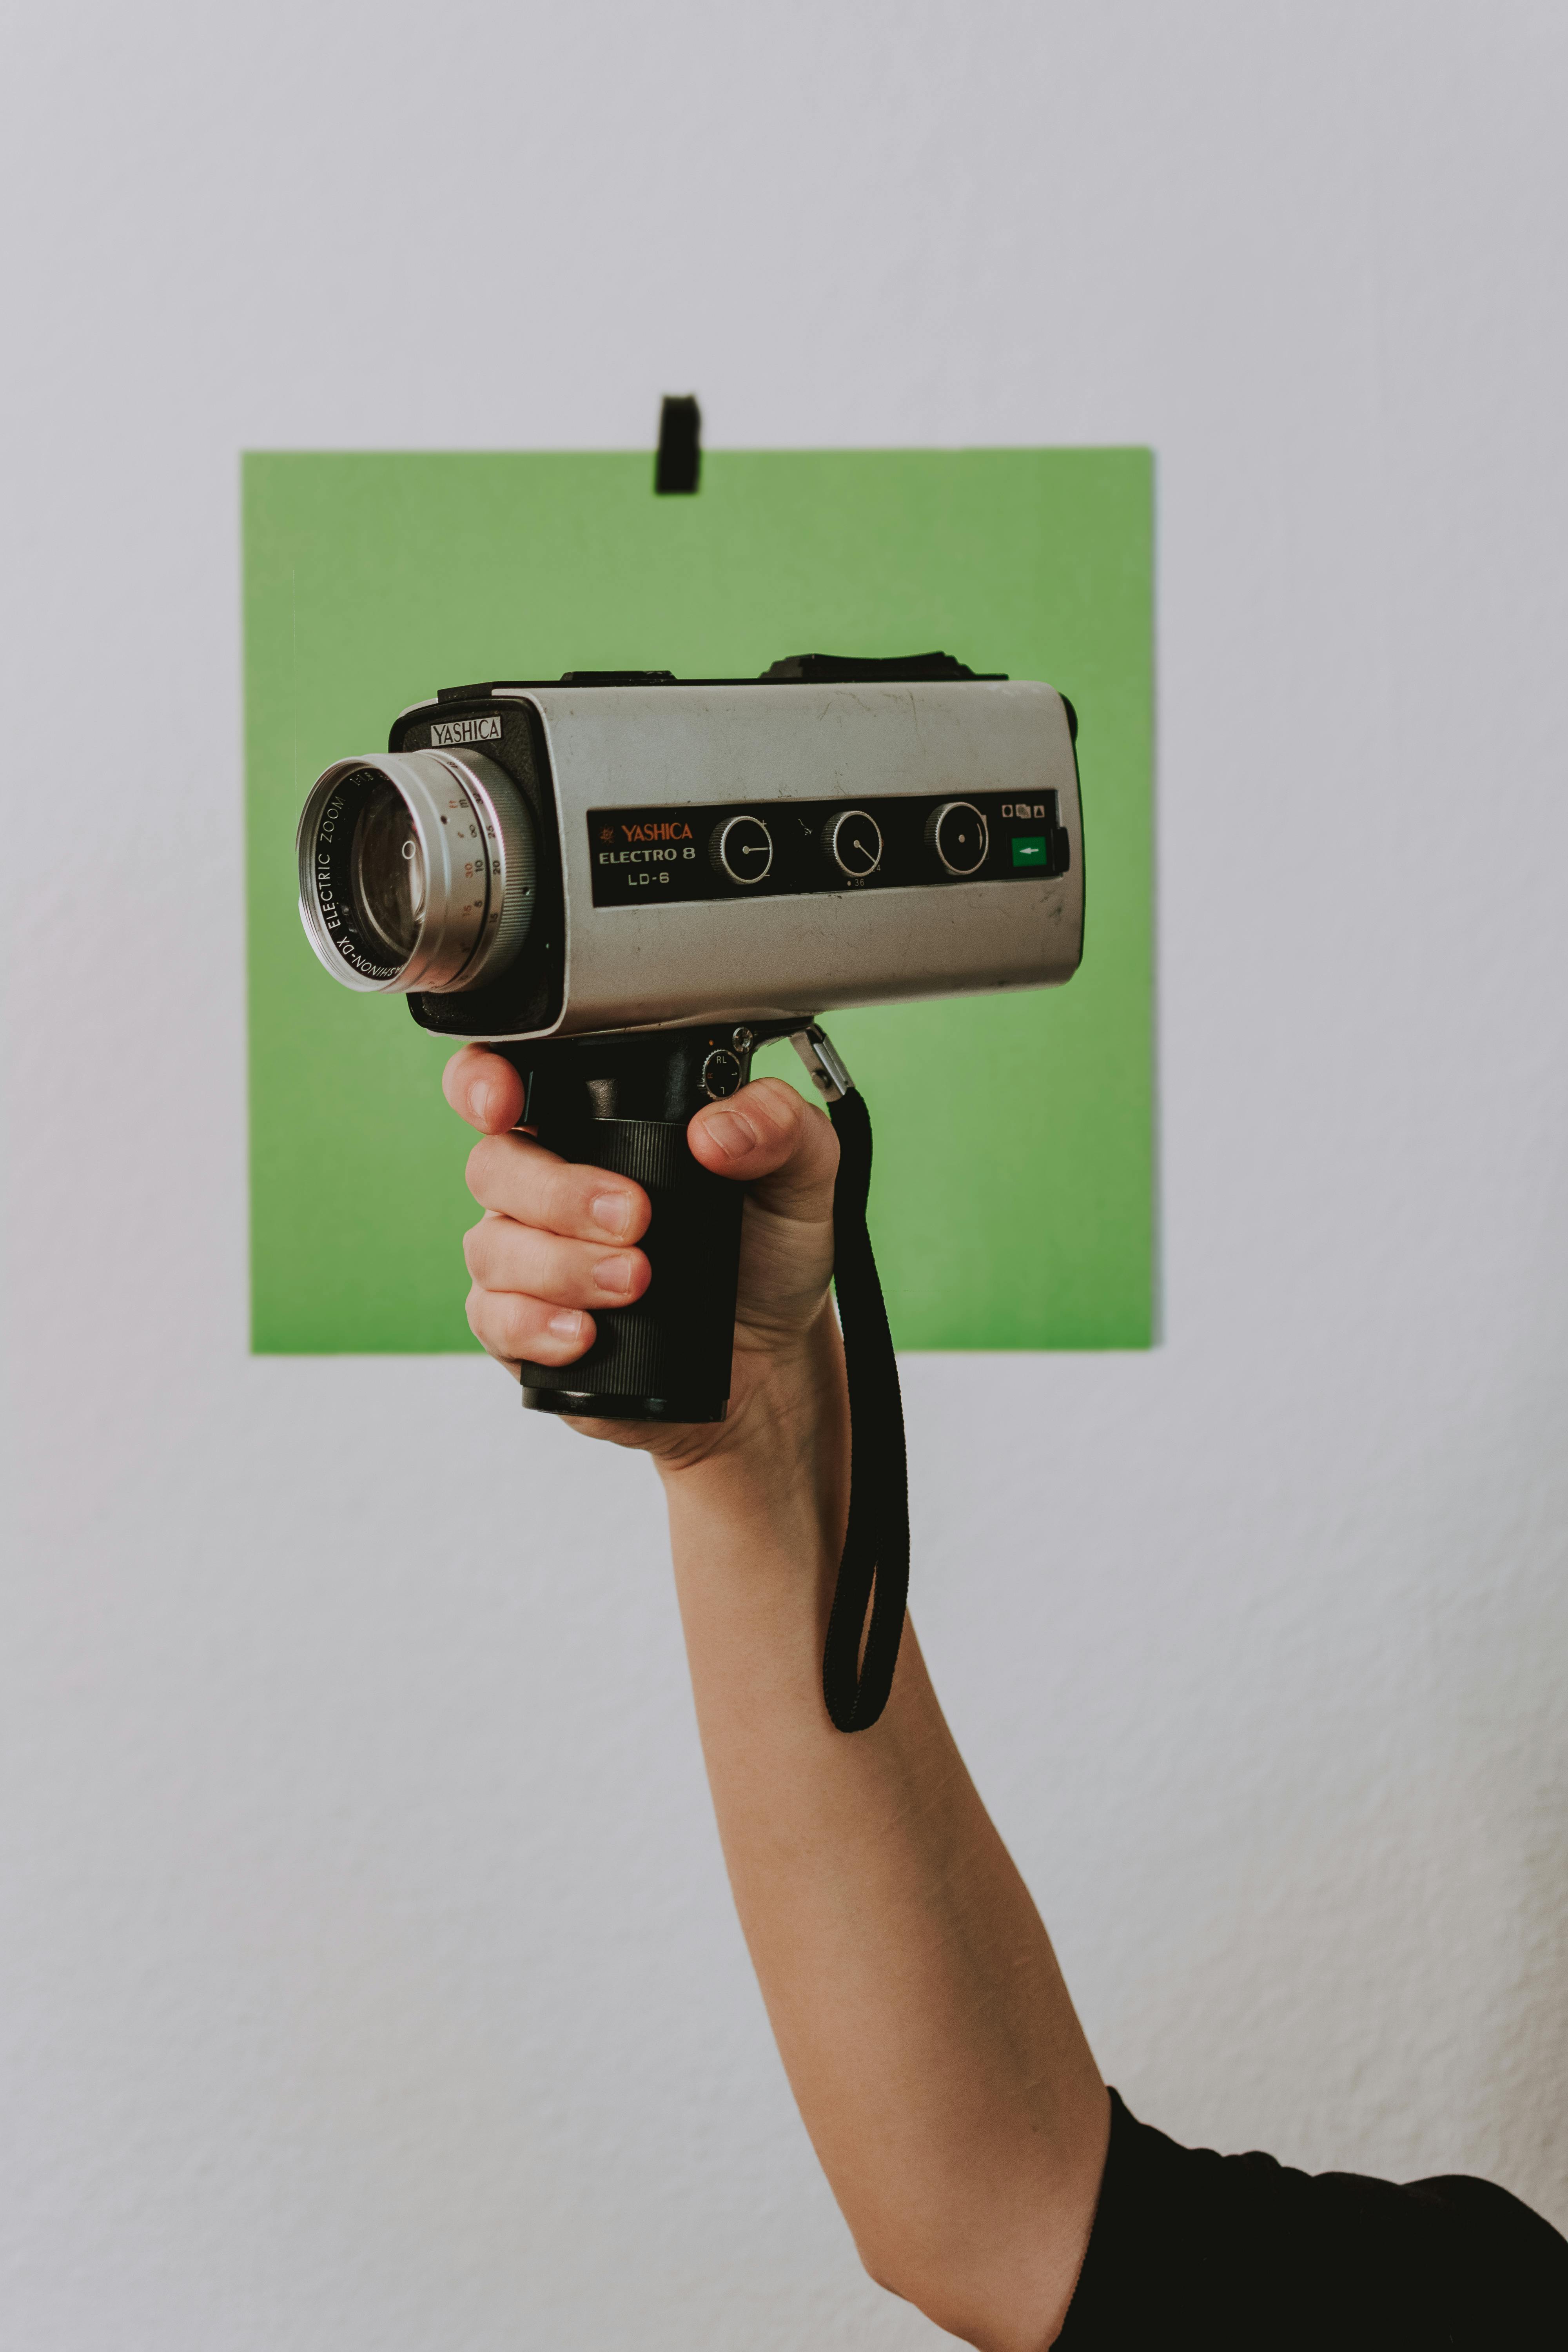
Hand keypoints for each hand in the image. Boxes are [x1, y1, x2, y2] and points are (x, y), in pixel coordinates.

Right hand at [442, 1046, 845, 1473]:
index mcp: (595, 1126)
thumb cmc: (769, 1253)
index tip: (505, 1100)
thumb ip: (777, 1125)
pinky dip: (536, 1325)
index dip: (484, 1082)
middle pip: (495, 1165)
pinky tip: (586, 1334)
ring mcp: (529, 1258)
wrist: (771, 1356)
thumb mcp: (802, 1175)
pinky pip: (495, 1321)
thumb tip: (718, 1129)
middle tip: (635, 1218)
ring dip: (561, 1265)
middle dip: (559, 1192)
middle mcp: (548, 1185)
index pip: (509, 1082)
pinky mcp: (526, 1328)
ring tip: (635, 1281)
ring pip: (493, 1246)